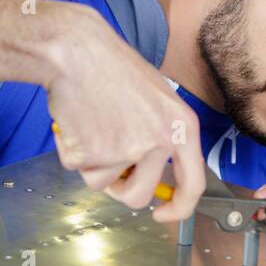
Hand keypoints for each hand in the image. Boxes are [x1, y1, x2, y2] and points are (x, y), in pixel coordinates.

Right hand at [45, 13, 203, 221]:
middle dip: (121, 188)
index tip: (163, 214)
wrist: (76, 51)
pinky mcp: (92, 154)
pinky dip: (71, 151)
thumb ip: (160, 138)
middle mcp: (159, 142)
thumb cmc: (112, 69)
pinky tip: (75, 122)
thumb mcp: (156, 100)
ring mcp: (126, 150)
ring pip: (102, 184)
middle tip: (107, 163)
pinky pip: (77, 169)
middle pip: (140, 196)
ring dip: (92, 164)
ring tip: (91, 127)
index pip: (193, 185)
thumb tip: (153, 176)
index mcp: (182, 127)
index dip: (179, 208)